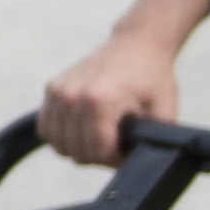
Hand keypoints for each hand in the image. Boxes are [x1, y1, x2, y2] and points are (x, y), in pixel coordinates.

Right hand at [39, 34, 175, 169]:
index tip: (129, 149)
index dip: (116, 160)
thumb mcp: (163, 113)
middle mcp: (73, 95)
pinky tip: (82, 128)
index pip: (97, 153)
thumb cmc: (152, 77)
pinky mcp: (51, 88)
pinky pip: (46, 129)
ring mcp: (58, 91)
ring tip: (100, 135)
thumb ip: (150, 143)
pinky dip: (62, 135)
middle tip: (117, 142)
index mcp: (99, 100)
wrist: (137, 44)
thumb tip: (138, 165)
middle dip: (99, 155)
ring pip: (59, 145)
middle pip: (77, 152)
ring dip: (79, 147)